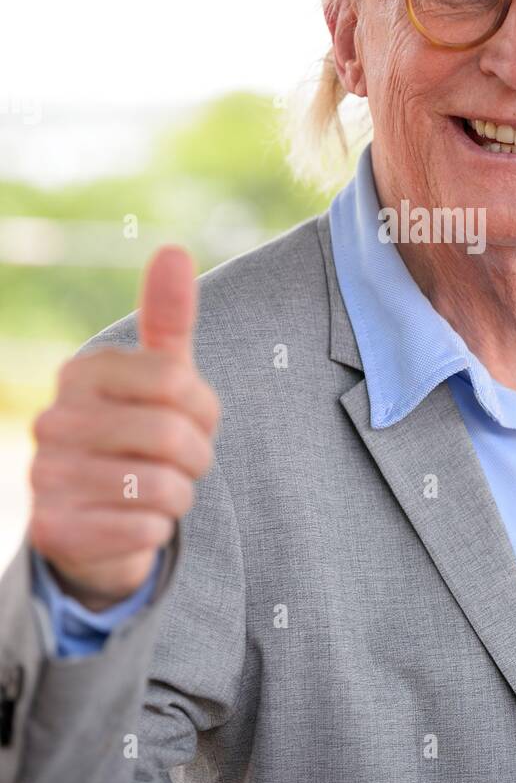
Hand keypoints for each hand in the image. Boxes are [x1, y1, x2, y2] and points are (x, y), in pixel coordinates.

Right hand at [29, 246, 220, 609]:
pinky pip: (143, 531)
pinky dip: (155, 532)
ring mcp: (45, 477)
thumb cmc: (138, 435)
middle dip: (195, 458)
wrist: (96, 519)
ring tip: (156, 492)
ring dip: (177, 497)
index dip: (204, 410)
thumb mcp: (160, 376)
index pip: (178, 381)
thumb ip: (168, 317)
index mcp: (81, 372)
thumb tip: (172, 249)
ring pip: (162, 488)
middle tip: (180, 464)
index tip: (191, 419)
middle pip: (171, 436)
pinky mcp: (52, 533)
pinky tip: (132, 523)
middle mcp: (53, 420)